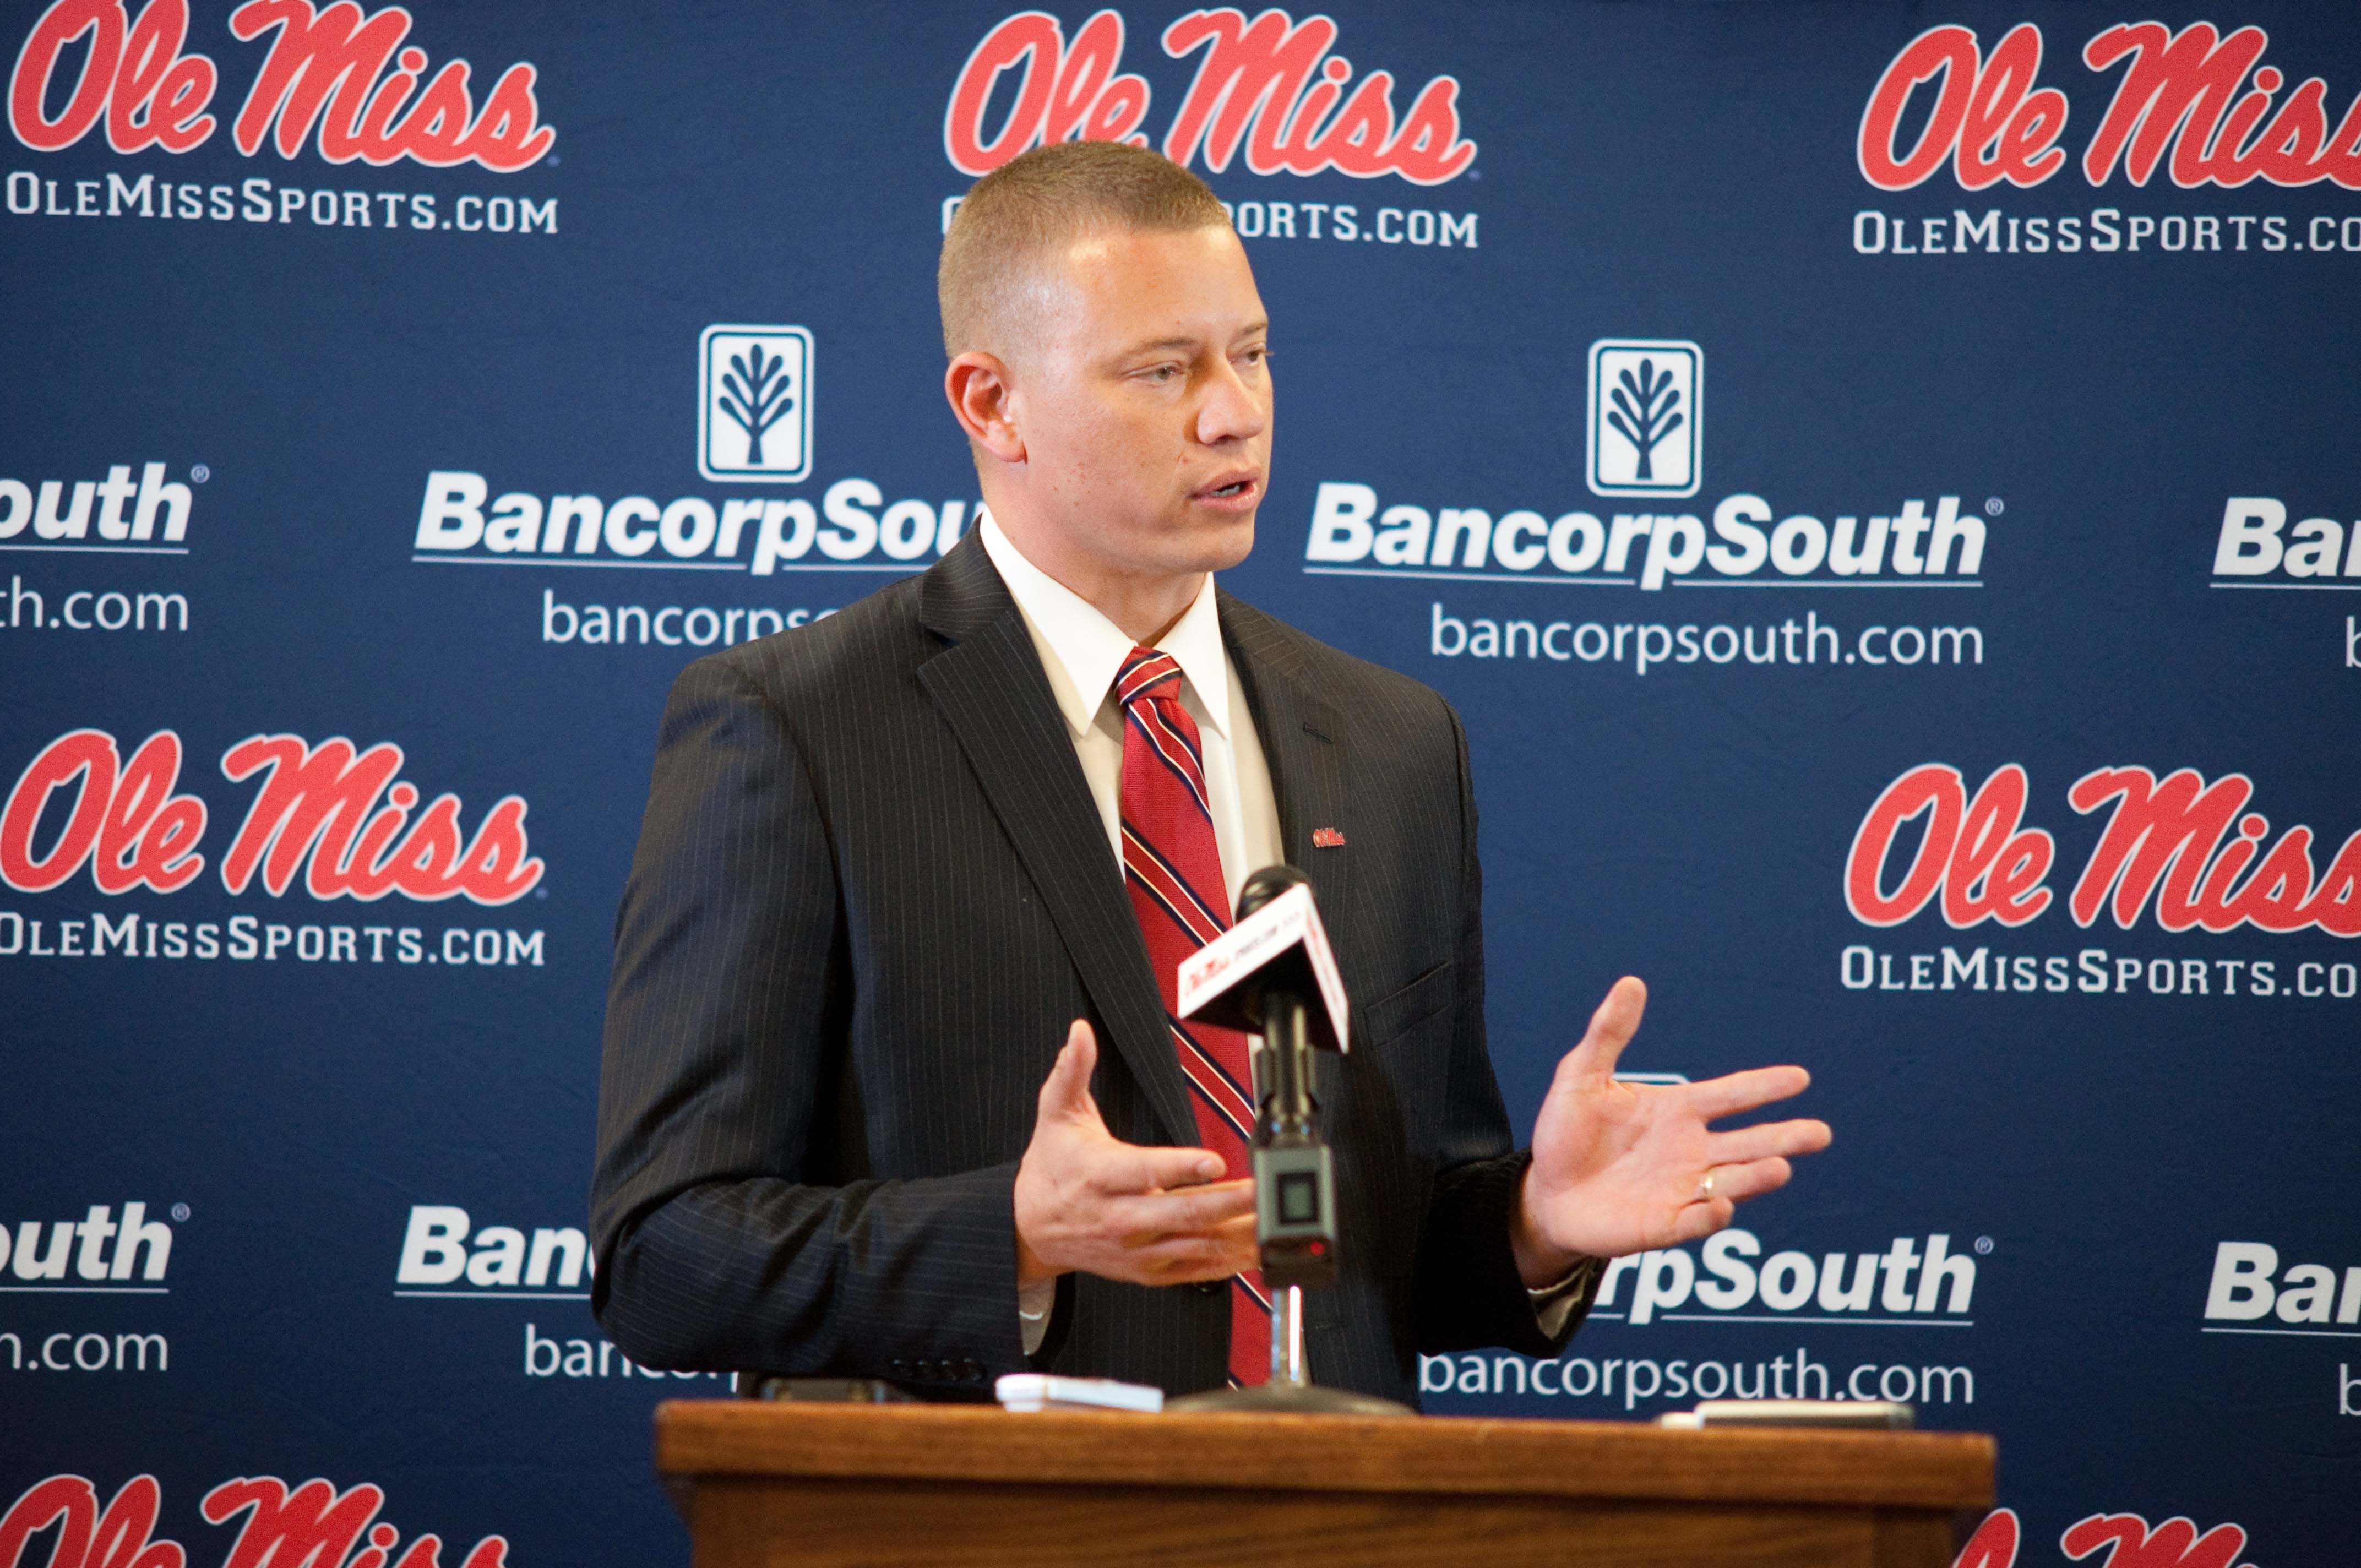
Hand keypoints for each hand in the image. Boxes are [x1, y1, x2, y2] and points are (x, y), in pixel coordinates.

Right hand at [1013, 1020, 1258, 1290]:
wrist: (1030, 1226)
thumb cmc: (1052, 1166)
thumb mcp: (1056, 1113)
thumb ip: (1072, 1070)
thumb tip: (1079, 1033)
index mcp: (1101, 1174)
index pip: (1146, 1171)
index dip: (1182, 1167)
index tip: (1215, 1161)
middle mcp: (1120, 1216)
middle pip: (1182, 1213)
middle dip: (1229, 1203)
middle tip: (1263, 1189)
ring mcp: (1135, 1248)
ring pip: (1194, 1245)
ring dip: (1236, 1235)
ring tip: (1272, 1220)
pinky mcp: (1146, 1269)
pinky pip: (1193, 1269)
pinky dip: (1226, 1262)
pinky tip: (1254, 1249)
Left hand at [1512, 977, 1831, 1284]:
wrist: (1543, 1192)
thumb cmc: (1566, 1132)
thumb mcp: (1581, 1076)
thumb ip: (1609, 1034)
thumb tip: (1630, 983)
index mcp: (1678, 1111)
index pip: (1731, 1095)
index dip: (1764, 1086)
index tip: (1800, 1078)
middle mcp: (1691, 1150)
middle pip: (1748, 1143)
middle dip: (1785, 1138)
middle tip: (1821, 1133)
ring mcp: (1682, 1189)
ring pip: (1731, 1182)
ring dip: (1756, 1177)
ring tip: (1781, 1168)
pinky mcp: (1664, 1225)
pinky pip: (1694, 1221)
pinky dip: (1710, 1215)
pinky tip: (1723, 1205)